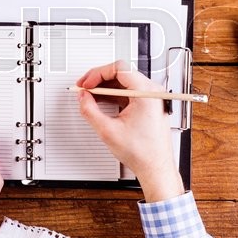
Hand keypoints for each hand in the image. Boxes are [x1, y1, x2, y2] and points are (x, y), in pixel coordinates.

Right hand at [77, 60, 183, 202]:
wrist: (155, 168)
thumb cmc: (142, 152)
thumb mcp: (108, 130)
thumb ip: (90, 110)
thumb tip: (83, 97)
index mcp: (146, 93)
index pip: (119, 69)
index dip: (98, 73)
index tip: (86, 83)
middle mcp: (152, 92)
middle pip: (121, 74)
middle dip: (99, 80)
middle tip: (84, 88)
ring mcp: (151, 98)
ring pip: (124, 83)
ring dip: (105, 88)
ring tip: (89, 96)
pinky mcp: (148, 106)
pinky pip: (128, 93)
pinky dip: (113, 95)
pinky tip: (101, 102)